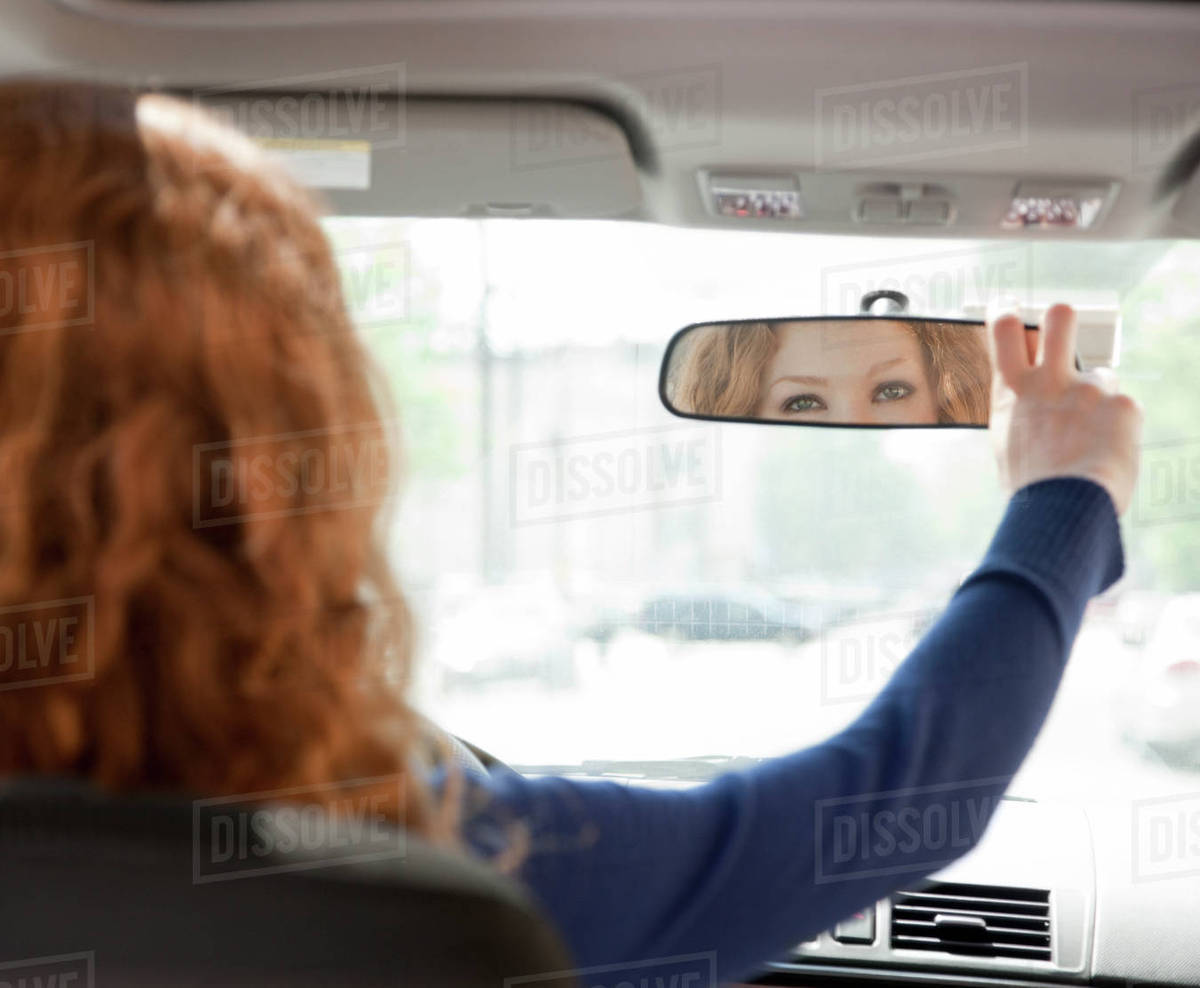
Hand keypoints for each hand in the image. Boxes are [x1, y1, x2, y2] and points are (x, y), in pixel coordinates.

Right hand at [989, 303, 1142, 515]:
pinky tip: (1106, 455)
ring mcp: (1086, 389)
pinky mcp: (1122, 403)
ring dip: (1099, 397)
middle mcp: (1047, 381)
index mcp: (1012, 392)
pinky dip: (1118, 431)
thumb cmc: (1032, 486)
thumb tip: (1028, 400)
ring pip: (1101, 373)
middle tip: (1062, 333)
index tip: (1012, 313)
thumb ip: (1019, 409)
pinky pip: (1124, 408)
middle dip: (1061, 318)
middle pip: (1059, 316)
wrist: (1062, 508)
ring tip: (1091, 436)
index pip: (1006, 329)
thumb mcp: (1007, 441)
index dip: (1010, 315)